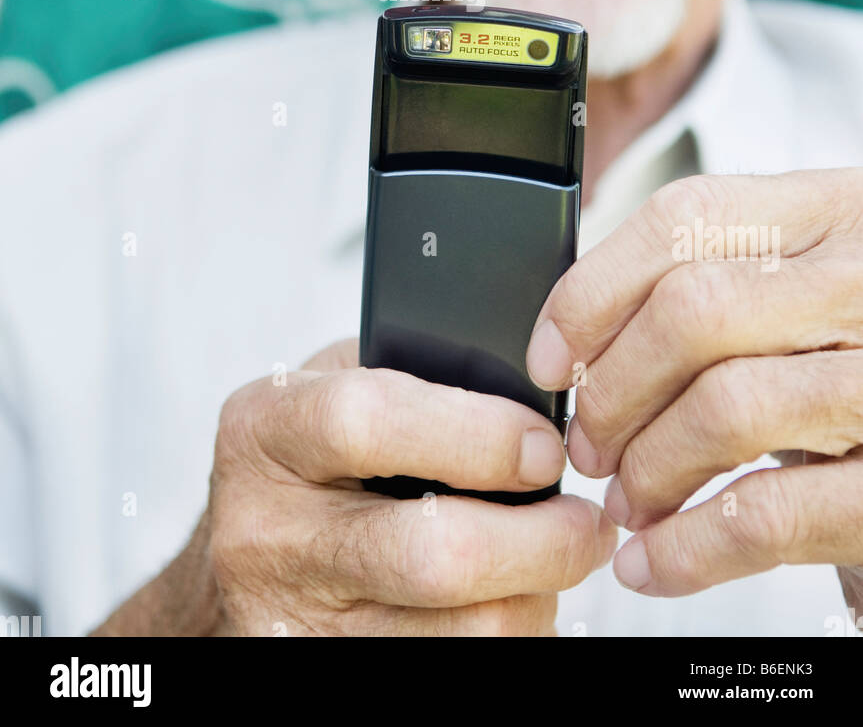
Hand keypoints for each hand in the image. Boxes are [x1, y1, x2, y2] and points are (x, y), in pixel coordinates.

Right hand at [93, 339, 615, 636]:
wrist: (244, 557)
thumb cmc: (314, 454)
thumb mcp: (335, 384)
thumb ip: (417, 378)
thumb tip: (535, 403)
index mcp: (265, 431)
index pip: (368, 421)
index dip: (477, 435)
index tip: (545, 446)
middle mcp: (265, 532)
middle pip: (430, 554)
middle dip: (539, 541)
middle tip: (585, 522)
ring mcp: (295, 621)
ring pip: (462, 634)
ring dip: (535, 597)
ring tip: (553, 560)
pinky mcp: (331, 674)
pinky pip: (453, 668)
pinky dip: (506, 635)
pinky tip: (511, 598)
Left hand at [526, 169, 862, 603]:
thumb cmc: (857, 353)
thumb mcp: (808, 282)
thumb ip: (723, 280)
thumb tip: (577, 335)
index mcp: (834, 213)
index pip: (687, 219)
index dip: (595, 289)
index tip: (553, 355)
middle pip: (693, 310)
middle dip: (614, 389)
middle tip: (590, 443)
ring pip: (728, 406)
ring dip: (649, 468)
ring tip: (628, 501)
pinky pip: (771, 513)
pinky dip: (691, 548)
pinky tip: (657, 560)